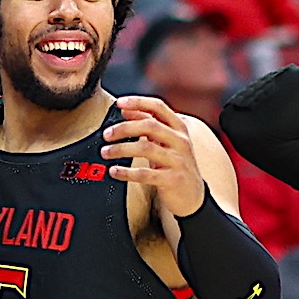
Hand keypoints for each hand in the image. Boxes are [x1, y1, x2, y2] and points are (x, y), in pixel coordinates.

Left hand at [105, 95, 205, 216]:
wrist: (192, 195)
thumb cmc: (175, 165)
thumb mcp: (165, 142)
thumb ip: (149, 125)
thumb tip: (127, 111)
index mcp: (179, 128)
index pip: (158, 107)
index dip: (138, 102)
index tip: (119, 103)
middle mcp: (181, 141)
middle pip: (150, 126)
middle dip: (124, 128)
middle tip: (106, 134)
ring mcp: (178, 160)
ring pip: (146, 148)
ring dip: (121, 149)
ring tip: (106, 153)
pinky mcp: (173, 179)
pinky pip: (145, 174)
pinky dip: (126, 172)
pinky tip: (114, 171)